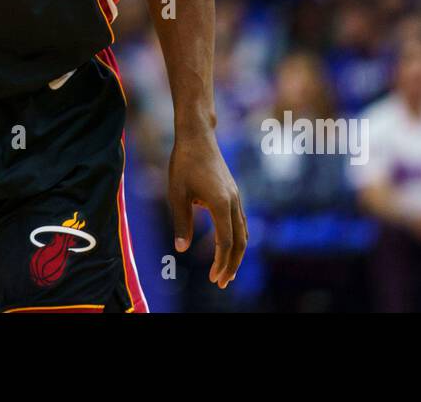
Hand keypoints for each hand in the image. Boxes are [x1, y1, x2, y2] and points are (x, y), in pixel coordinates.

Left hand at [168, 131, 246, 288]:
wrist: (197, 137)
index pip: (226, 241)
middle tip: (222, 283)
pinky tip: (228, 247)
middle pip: (241, 241)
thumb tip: (182, 249)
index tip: (214, 278)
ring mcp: (236, 197)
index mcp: (220, 202)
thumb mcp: (177, 194)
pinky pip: (240, 222)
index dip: (221, 262)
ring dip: (236, 254)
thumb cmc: (184, 163)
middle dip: (232, 264)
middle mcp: (233, 201)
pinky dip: (238, 239)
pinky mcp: (233, 193)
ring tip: (226, 271)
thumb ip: (181, 223)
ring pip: (243, 232)